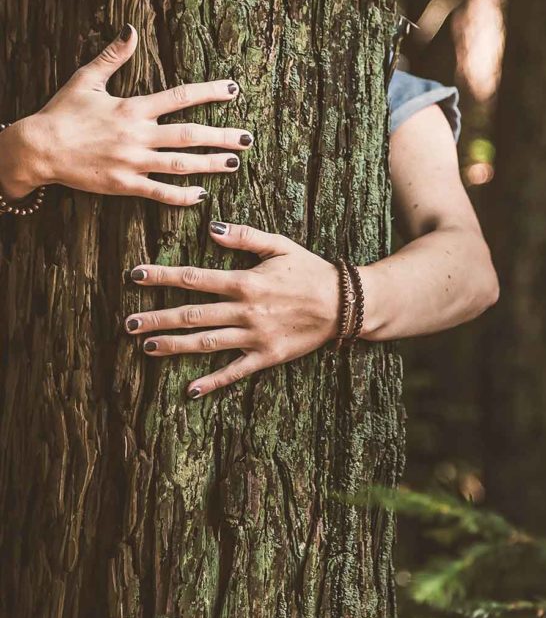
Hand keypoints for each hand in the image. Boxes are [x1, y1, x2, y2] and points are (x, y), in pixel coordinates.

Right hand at [0, 24, 252, 204]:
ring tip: (234, 163)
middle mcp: (137, 136)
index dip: (209, 93)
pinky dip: (181, 195)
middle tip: (247, 138)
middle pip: (189, 135)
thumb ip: (113, 56)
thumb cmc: (61, 113)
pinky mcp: (124, 185)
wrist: (38, 149)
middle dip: (221, 136)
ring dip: (210, 164)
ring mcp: (132, 163)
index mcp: (132, 108)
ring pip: (180, 165)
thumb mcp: (86, 79)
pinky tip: (201, 195)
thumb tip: (130, 29)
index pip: (179, 97)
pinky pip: (159, 192)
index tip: (233, 90)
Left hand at [125, 222, 340, 397]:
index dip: (163, 276)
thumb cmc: (310, 271)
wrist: (344, 304)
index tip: (136, 276)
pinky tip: (190, 389)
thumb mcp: (280, 245)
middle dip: (157, 318)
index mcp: (245, 282)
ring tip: (147, 347)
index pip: (195, 278)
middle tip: (128, 323)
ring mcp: (254, 337)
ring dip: (174, 345)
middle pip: (192, 315)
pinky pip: (235, 371)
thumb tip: (212, 228)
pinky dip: (212, 382)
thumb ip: (245, 237)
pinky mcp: (267, 356)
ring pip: (206, 343)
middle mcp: (245, 311)